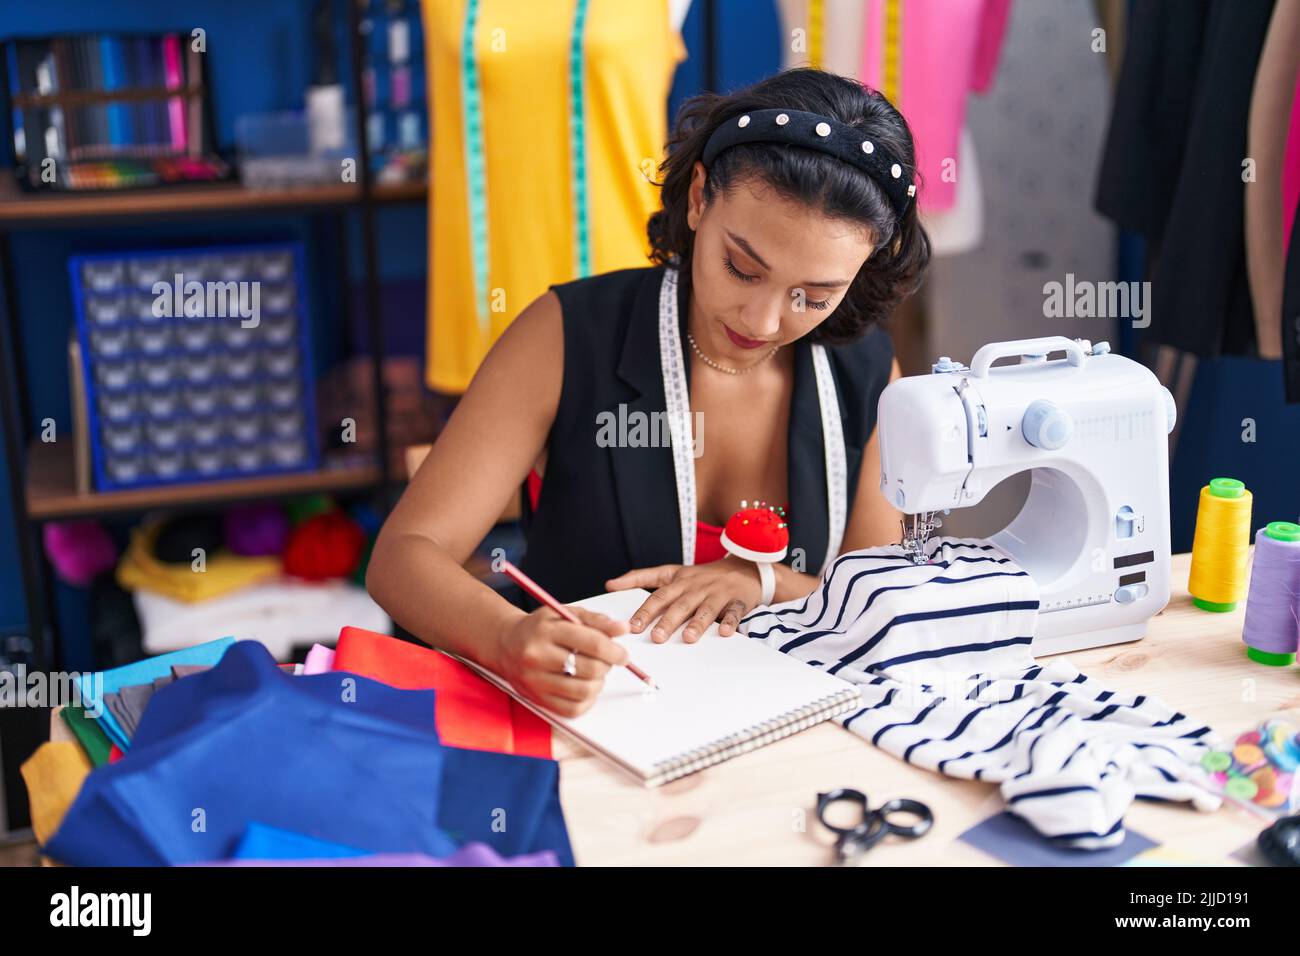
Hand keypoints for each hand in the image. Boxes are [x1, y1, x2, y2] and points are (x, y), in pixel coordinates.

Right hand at [492, 607, 628, 717]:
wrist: (505, 644)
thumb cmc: (539, 628)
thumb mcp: (565, 614)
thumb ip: (596, 621)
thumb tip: (623, 629)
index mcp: (547, 630)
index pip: (592, 644)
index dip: (615, 651)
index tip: (623, 655)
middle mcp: (537, 656)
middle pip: (590, 669)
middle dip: (607, 666)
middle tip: (607, 661)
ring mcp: (535, 680)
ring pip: (583, 691)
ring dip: (598, 683)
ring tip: (595, 673)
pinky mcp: (536, 698)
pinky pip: (572, 709)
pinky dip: (586, 700)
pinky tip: (584, 686)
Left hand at [605, 557, 762, 642]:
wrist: (742, 568)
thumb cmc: (701, 576)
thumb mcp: (671, 572)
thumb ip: (641, 577)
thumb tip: (609, 584)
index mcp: (679, 582)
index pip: (658, 596)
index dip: (645, 611)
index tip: (633, 627)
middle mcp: (696, 587)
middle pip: (680, 604)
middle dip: (668, 621)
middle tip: (656, 638)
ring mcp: (717, 594)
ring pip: (706, 609)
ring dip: (697, 623)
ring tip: (688, 638)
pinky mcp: (737, 601)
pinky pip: (734, 612)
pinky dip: (730, 622)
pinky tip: (724, 633)